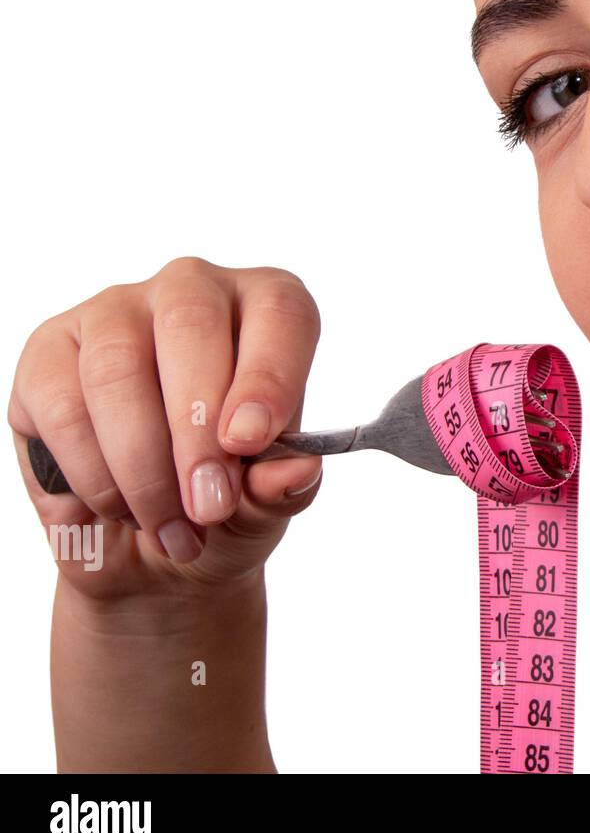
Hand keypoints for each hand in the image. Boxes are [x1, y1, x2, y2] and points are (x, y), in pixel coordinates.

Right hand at [9, 255, 325, 599]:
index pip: (280, 310)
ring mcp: (114, 311)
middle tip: (208, 506)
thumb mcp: (267, 502)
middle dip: (197, 430)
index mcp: (267, 309)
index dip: (268, 374)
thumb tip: (297, 471)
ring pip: (118, 368)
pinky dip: (90, 472)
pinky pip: (62, 403)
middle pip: (190, 325)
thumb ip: (283, 487)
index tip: (250, 441)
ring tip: (168, 526)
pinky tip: (116, 508)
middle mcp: (192, 290)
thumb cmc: (224, 498)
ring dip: (143, 464)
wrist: (149, 541)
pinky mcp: (48, 349)